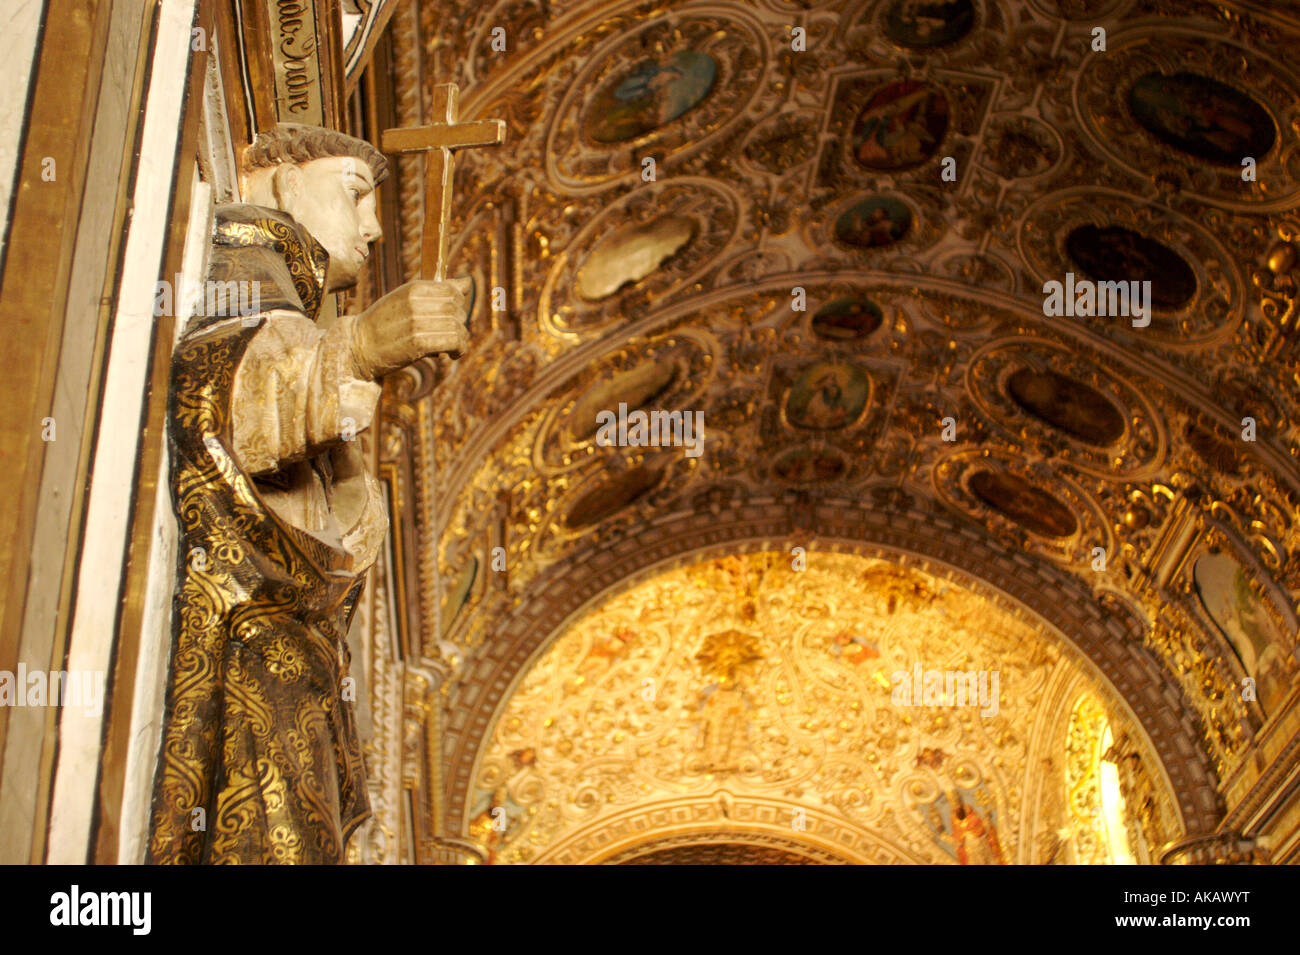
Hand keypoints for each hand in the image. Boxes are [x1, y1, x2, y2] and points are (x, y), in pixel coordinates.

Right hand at [349, 277, 471, 379]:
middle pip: (457, 309)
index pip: (452, 290)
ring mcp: (416, 322)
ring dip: (461, 339)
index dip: (459, 305)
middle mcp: (415, 302)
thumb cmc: (385, 323)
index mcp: (413, 288)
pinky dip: (459, 349)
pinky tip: (452, 354)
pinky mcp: (418, 342)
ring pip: (457, 327)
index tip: (454, 317)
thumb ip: (437, 291)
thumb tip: (468, 282)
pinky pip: (453, 341)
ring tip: (453, 347)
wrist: (359, 346)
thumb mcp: (407, 299)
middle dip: (460, 323)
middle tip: (453, 335)